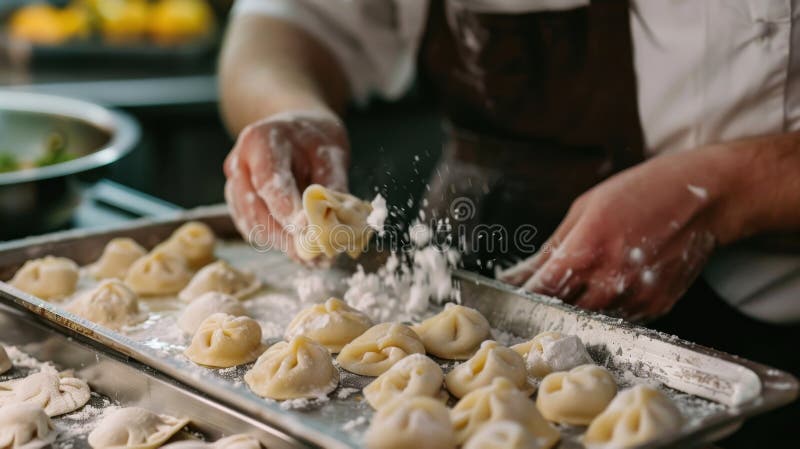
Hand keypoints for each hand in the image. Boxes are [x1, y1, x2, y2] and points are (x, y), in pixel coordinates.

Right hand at [224, 110, 348, 260]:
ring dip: (280, 243)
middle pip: (254, 207)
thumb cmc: (313, 138)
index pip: (269, 181)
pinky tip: (300, 250)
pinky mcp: (237, 202)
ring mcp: (233, 184)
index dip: (286, 209)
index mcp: (259, 141)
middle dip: (284, 235)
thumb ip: (332, 184)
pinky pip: (252, 227)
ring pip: (250, 223)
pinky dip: (275, 241)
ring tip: (313, 258)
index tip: (306, 231)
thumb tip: (338, 223)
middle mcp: (238, 163)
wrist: (295, 130)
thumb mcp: (331, 152)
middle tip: (314, 255)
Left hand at [499, 150, 729, 320]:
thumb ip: (552, 248)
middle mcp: (609, 279)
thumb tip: (520, 274)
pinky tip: (611, 285)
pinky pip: (619, 317)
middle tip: (545, 294)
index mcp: (586, 250)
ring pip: (591, 319)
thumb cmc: (641, 192)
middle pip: (562, 312)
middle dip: (548, 305)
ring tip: (584, 284)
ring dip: (579, 308)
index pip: (540, 291)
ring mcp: (635, 297)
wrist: (703, 196)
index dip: (523, 296)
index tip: (512, 296)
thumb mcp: (585, 208)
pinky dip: (608, 308)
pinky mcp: (656, 306)